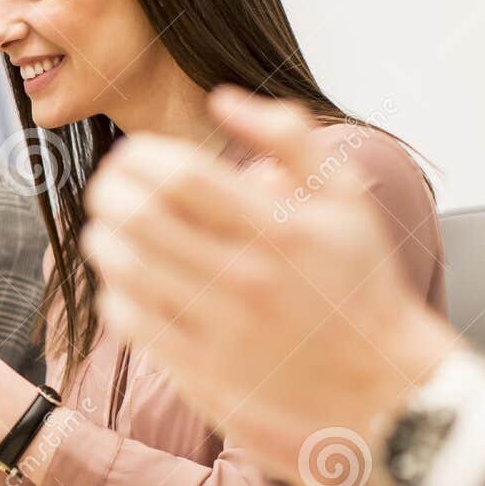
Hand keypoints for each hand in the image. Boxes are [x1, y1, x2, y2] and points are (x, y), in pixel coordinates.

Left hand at [80, 87, 457, 485]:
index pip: (180, 177)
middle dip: (108, 191)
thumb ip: (288, 137)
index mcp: (281, 230)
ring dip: (103, 237)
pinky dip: (114, 290)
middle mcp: (248, 280)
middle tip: (108, 186)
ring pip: (125, 270)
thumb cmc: (359, 282)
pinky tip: (124, 278)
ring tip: (109, 227)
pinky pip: (131, 321)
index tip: (132, 153)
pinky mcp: (202, 372)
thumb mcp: (345, 197)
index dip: (139, 156)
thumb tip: (221, 99)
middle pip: (140, 219)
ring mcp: (221, 330)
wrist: (381, 386)